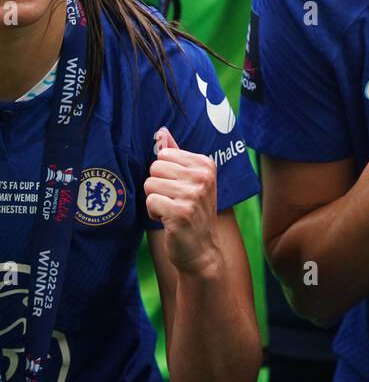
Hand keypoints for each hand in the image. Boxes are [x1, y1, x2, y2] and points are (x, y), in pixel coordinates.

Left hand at [144, 126, 220, 274]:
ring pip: (149, 184)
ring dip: (154, 201)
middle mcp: (202, 177)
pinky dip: (153, 213)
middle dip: (157, 186)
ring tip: (170, 211)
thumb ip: (176, 154)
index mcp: (206, 164)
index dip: (164, 174)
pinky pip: (150, 202)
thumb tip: (162, 131)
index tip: (177, 188)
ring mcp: (193, 195)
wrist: (201, 250)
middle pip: (155, 167)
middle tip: (173, 201)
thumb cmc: (191, 212)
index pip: (164, 154)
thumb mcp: (189, 180)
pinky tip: (168, 221)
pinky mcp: (181, 212)